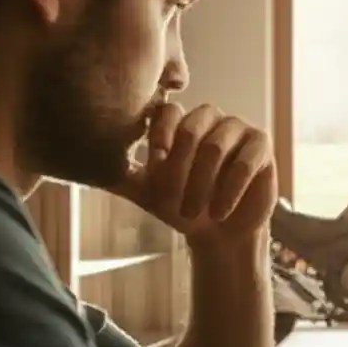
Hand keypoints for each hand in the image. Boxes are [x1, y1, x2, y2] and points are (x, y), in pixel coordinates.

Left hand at [113, 103, 277, 246]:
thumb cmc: (182, 208)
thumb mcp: (148, 192)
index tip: (154, 163)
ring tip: (194, 213)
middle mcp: (209, 118)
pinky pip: (245, 161)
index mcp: (180, 122)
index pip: (167, 112)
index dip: (159, 135)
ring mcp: (237, 128)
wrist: (220, 234)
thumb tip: (86, 163)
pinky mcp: (261, 145)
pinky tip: (219, 212)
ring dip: (202, 184)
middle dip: (180, 170)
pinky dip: (230, 189)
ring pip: (216, 145)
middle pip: (191, 128)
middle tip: (174, 203)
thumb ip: (124, 174)